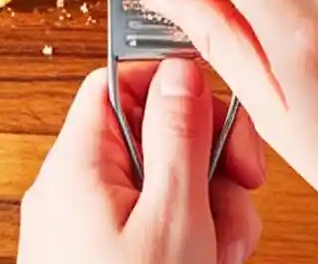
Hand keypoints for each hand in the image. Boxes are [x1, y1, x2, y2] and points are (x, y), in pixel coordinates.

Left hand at [18, 59, 266, 263]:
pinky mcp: (103, 258)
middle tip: (241, 191)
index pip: (119, 82)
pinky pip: (155, 225)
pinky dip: (191, 239)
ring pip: (166, 184)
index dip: (174, 84)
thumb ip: (179, 136)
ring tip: (223, 253)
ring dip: (211, 209)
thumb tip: (182, 72)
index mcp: (79, 164)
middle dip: (209, 161)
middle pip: (154, 134)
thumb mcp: (172, 217)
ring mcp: (88, 227)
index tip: (221, 110)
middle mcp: (76, 190)